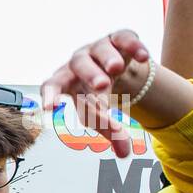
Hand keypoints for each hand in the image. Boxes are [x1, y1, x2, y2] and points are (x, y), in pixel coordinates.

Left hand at [40, 30, 151, 157]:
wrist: (113, 68)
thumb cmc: (95, 92)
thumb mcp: (99, 112)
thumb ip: (109, 131)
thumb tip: (124, 154)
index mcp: (66, 81)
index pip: (51, 86)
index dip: (49, 95)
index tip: (50, 107)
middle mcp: (79, 62)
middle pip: (79, 65)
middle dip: (89, 75)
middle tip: (101, 86)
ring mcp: (98, 48)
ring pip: (100, 49)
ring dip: (108, 59)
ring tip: (116, 69)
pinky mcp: (119, 38)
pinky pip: (124, 38)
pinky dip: (133, 46)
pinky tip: (144, 57)